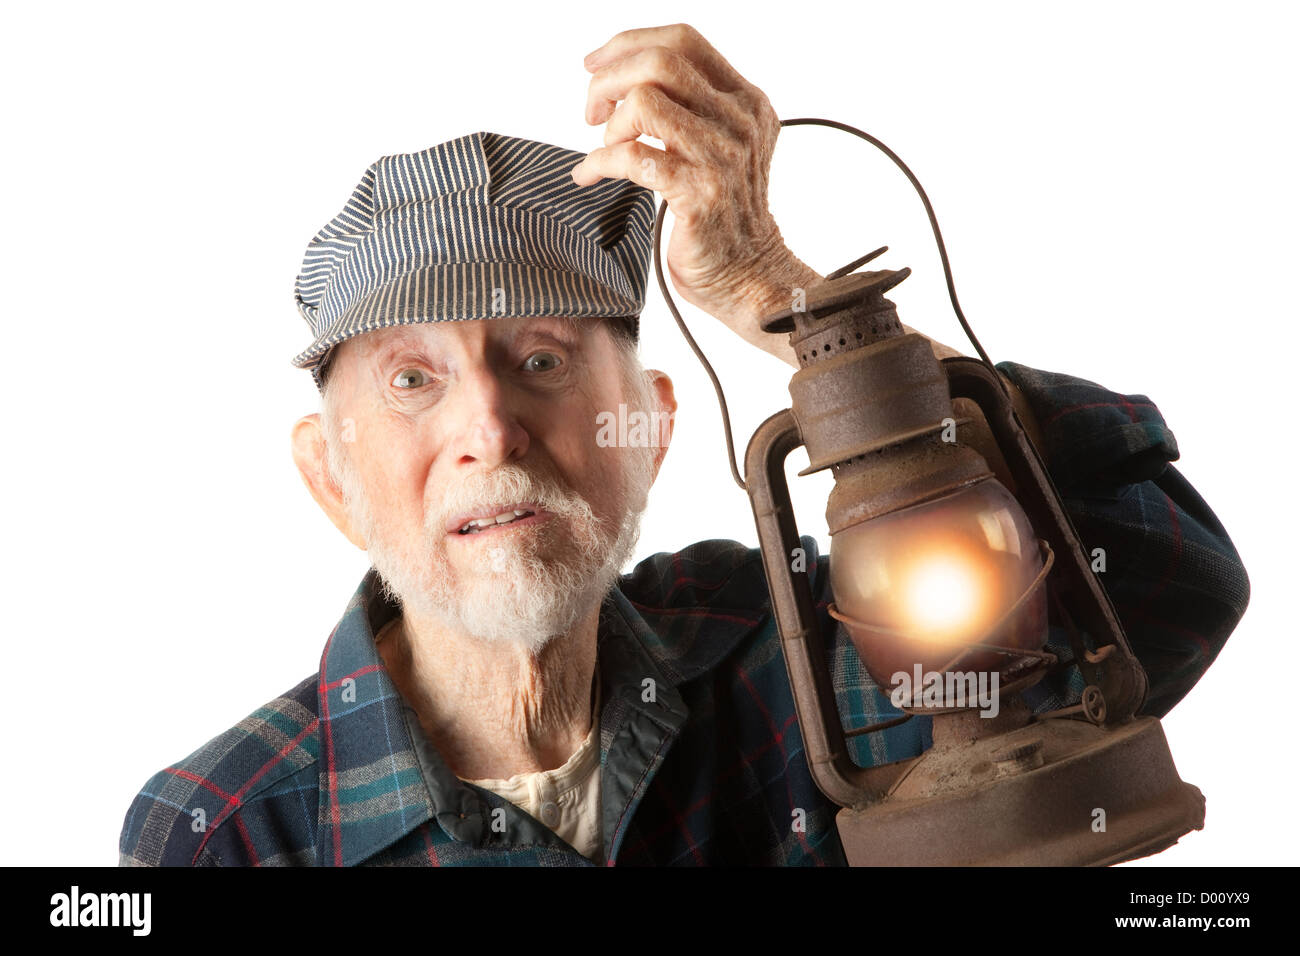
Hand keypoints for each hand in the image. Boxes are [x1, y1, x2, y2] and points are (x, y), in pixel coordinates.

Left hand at [571, 23, 819, 350]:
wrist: (749, 275)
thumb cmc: (724, 216)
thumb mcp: (721, 146)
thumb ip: (693, 108)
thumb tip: (627, 77)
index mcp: (746, 102)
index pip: (683, 42)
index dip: (629, 44)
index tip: (597, 65)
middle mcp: (740, 123)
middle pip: (661, 63)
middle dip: (610, 81)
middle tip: (592, 111)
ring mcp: (722, 158)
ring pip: (644, 103)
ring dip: (608, 125)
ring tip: (606, 149)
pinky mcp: (699, 193)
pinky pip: (632, 157)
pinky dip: (598, 162)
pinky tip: (590, 175)